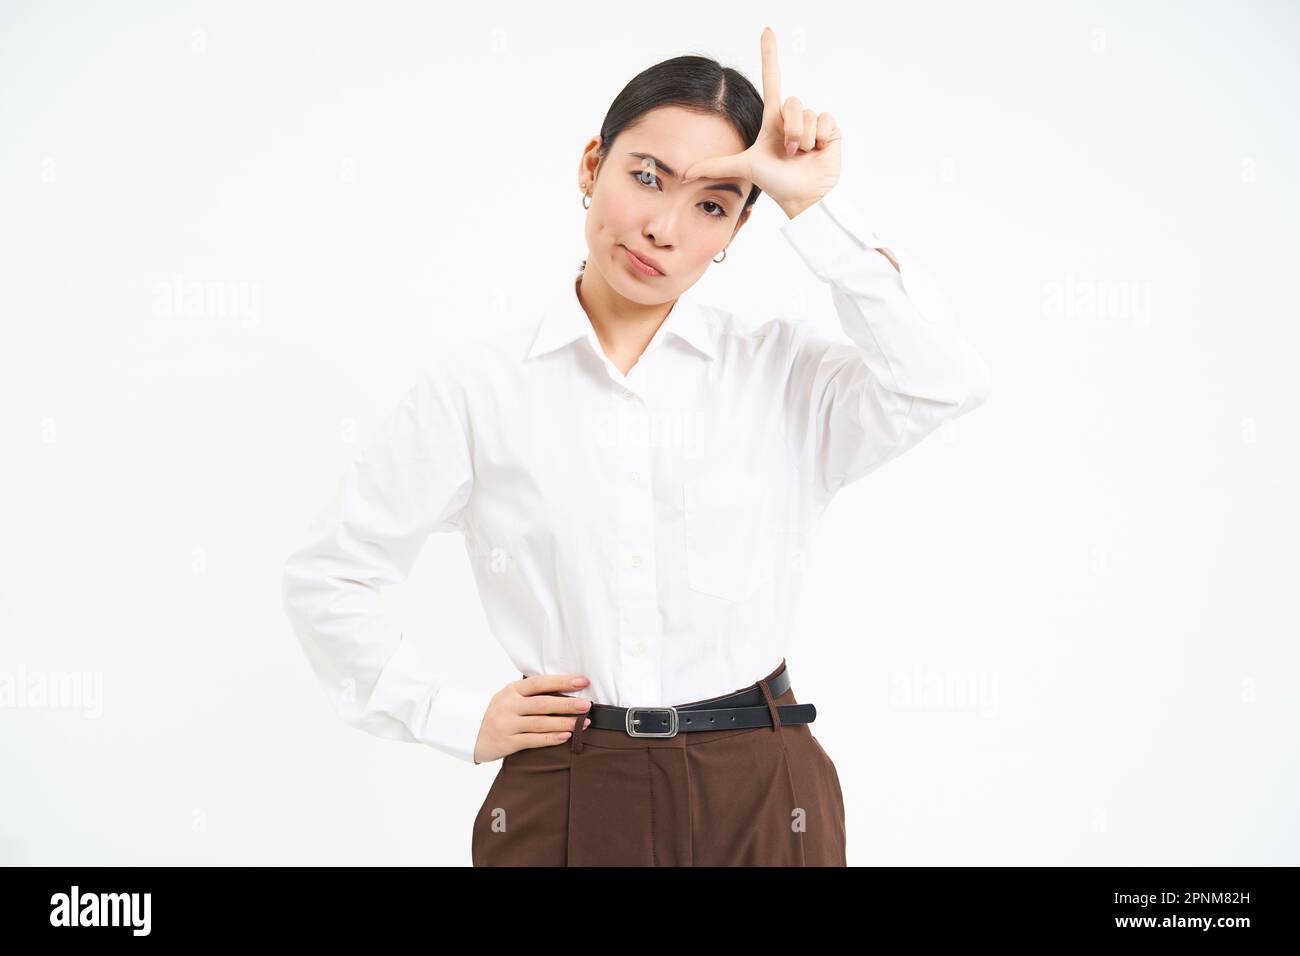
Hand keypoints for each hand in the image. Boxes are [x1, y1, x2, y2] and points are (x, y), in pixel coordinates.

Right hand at [472, 674, 592, 763]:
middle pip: (543, 703)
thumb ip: (531, 694)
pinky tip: (566, 736)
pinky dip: (551, 738)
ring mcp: (507, 724)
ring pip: (540, 723)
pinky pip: (533, 740)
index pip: (540, 683)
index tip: (582, 681)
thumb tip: (567, 691)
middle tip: (587, 705)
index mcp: (512, 690)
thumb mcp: (510, 698)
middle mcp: (509, 705)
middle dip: (567, 704)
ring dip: (564, 723)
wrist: (470, 735)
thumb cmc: (499, 714)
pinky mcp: (507, 742)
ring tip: (583, 723)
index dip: (562, 681)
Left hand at [680, 26, 841, 217]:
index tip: (766, 30)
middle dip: (790, 131)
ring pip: (808, 114)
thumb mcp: (744, 167)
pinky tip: (819, 151)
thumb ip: (715, 166)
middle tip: (789, 152)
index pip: (771, 79)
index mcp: (773, 119)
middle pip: (792, 103)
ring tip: (802, 155)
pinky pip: (825, 120)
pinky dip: (821, 139)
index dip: (769, 55)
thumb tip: (684, 173)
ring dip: (804, 139)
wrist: (801, 198)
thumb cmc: (776, 182)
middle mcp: (793, 117)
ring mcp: (813, 123)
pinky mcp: (831, 130)